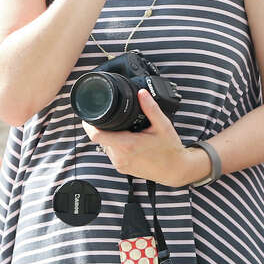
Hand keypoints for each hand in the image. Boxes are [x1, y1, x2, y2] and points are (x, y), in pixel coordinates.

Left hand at [83, 89, 197, 186]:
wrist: (175, 170)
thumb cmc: (169, 149)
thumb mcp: (162, 125)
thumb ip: (150, 108)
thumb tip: (141, 92)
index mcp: (127, 145)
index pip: (96, 135)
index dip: (89, 125)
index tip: (88, 116)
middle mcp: (120, 157)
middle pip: (101, 138)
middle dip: (105, 128)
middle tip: (117, 119)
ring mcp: (120, 164)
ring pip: (106, 146)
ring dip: (112, 137)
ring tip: (127, 131)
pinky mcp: (122, 169)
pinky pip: (113, 154)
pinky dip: (117, 145)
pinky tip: (130, 141)